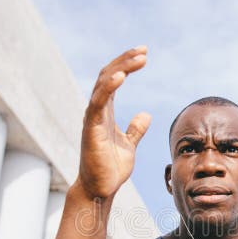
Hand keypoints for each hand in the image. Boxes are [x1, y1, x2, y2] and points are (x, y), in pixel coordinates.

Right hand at [76, 46, 150, 199]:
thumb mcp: (129, 144)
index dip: (127, 64)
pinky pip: (98, 102)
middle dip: (125, 60)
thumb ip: (135, 129)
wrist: (101, 189)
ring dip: (121, 67)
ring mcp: (92, 118)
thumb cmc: (110, 168)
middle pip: (108, 75)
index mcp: (105, 111)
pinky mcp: (91, 128)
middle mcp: (97, 110)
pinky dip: (109, 87)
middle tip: (144, 50)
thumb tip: (146, 115)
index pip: (114, 79)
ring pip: (103, 84)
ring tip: (139, 58)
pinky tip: (121, 75)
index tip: (144, 54)